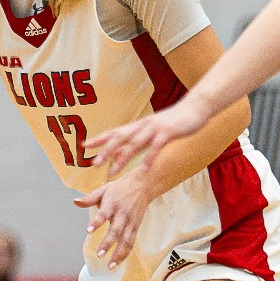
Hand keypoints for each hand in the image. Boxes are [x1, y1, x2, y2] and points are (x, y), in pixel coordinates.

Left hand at [74, 173, 153, 269]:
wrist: (143, 185)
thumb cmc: (120, 188)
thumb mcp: (104, 189)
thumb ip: (89, 198)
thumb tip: (75, 202)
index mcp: (112, 204)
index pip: (103, 214)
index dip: (96, 222)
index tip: (88, 231)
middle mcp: (122, 214)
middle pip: (116, 230)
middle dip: (108, 243)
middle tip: (99, 255)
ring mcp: (130, 222)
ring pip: (126, 240)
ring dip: (118, 254)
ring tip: (110, 266)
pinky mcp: (136, 227)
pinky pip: (131, 243)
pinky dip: (125, 254)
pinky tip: (117, 263)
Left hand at [89, 97, 211, 177]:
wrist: (196, 108)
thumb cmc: (175, 121)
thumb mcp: (153, 131)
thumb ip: (140, 140)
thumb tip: (126, 150)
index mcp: (138, 126)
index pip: (114, 132)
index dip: (99, 138)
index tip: (84, 146)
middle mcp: (142, 126)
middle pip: (120, 138)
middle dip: (105, 151)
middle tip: (93, 164)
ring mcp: (154, 128)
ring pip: (134, 144)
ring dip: (122, 158)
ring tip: (112, 172)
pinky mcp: (167, 132)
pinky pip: (155, 147)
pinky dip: (148, 158)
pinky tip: (143, 169)